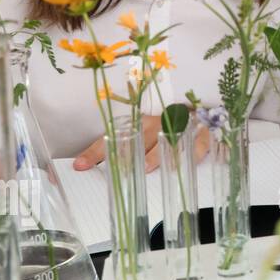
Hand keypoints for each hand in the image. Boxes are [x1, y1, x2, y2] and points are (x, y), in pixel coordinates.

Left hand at [73, 115, 211, 171]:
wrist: (197, 112)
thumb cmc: (161, 129)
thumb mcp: (138, 135)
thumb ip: (115, 150)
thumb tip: (83, 166)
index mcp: (137, 123)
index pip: (113, 137)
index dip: (95, 152)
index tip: (79, 166)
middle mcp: (156, 123)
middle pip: (140, 137)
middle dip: (127, 152)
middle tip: (115, 167)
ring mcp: (179, 128)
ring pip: (166, 140)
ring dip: (156, 154)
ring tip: (146, 167)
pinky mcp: (200, 135)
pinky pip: (197, 144)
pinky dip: (190, 154)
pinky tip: (181, 166)